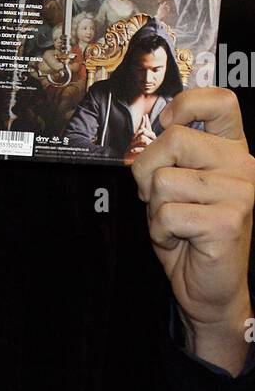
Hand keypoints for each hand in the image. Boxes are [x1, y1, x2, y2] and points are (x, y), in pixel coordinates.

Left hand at [129, 88, 254, 372]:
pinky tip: (181, 240)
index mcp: (232, 151)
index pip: (220, 101)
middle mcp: (243, 166)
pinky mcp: (228, 220)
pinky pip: (167, 214)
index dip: (186, 104)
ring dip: (154, 208)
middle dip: (147, 171)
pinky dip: (161, 231)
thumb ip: (171, 155)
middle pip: (173, 139)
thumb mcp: (178, 185)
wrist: (210, 289)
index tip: (166, 124)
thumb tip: (154, 128)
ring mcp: (241, 192)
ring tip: (176, 223)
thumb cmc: (190, 235)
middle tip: (159, 198)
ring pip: (163, 180)